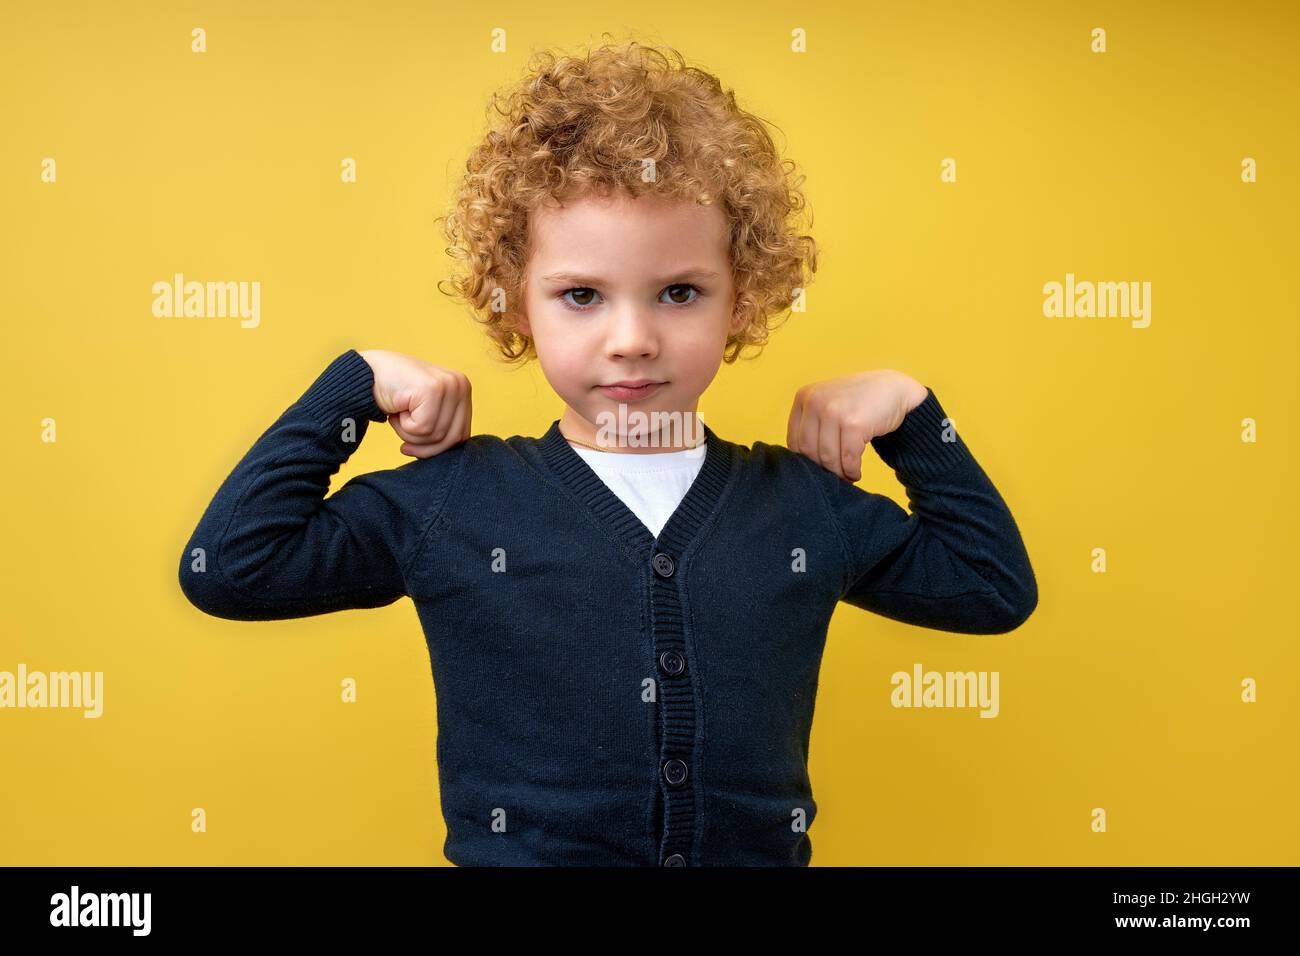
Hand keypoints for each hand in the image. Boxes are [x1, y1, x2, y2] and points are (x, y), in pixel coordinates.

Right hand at [358, 350, 471, 458]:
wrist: (366, 373)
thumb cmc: (396, 395)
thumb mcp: (428, 411)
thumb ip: (444, 426)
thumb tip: (451, 457)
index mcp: (463, 390)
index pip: (461, 436)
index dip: (437, 448)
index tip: (415, 447)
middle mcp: (461, 385)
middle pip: (451, 439)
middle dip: (424, 445)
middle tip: (403, 431)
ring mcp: (448, 385)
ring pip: (436, 435)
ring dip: (410, 433)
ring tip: (400, 413)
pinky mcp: (431, 389)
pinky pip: (422, 428)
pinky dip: (403, 426)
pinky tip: (398, 408)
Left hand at [786, 370, 927, 481]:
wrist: (893, 388)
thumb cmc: (857, 403)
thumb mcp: (827, 404)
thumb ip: (811, 427)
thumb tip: (803, 468)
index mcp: (803, 397)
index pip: (795, 441)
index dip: (807, 461)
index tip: (820, 469)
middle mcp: (815, 401)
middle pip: (809, 451)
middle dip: (824, 469)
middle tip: (836, 476)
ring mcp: (834, 411)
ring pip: (828, 457)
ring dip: (839, 473)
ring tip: (847, 476)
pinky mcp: (853, 423)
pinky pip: (848, 458)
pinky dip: (852, 470)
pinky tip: (856, 473)